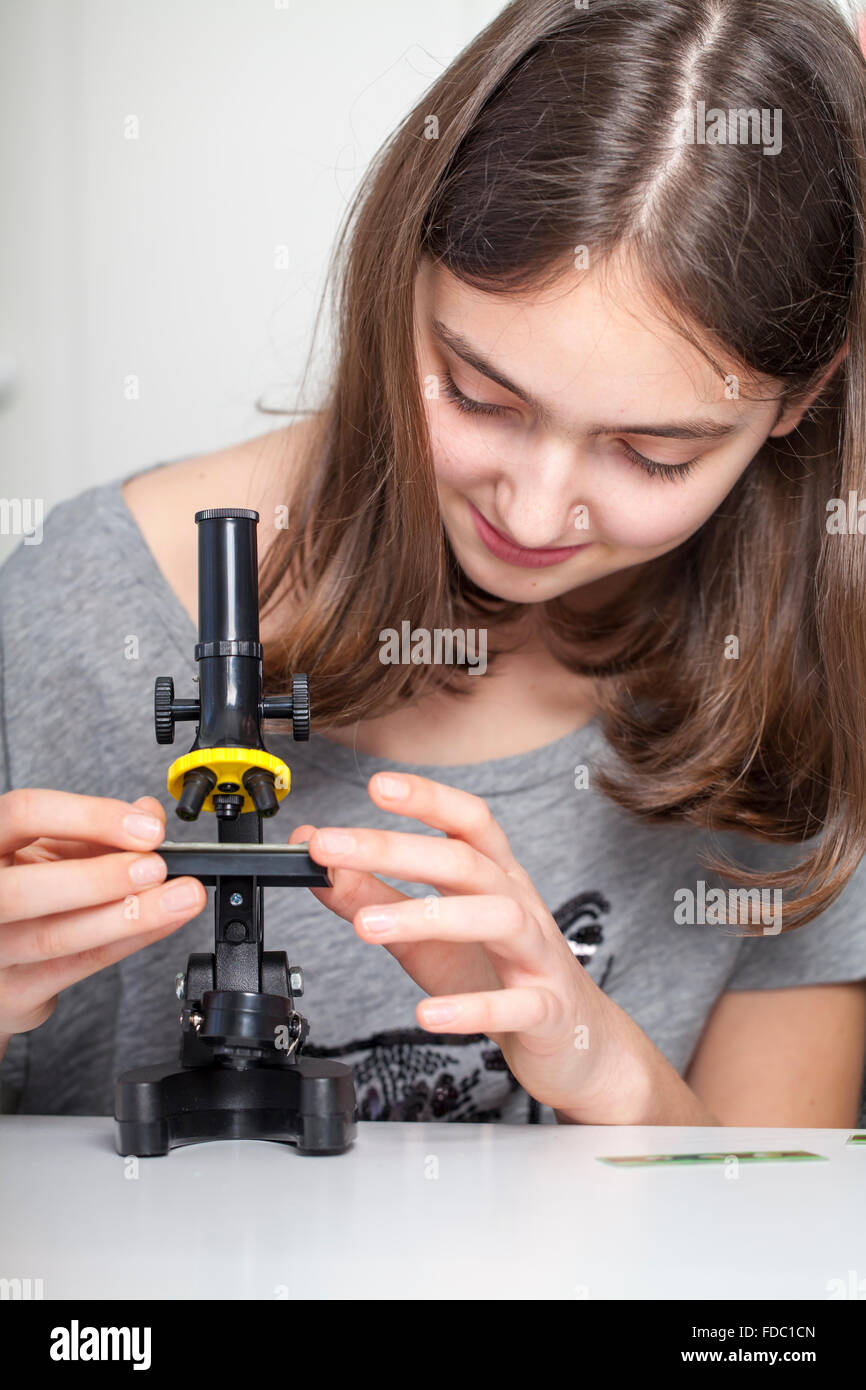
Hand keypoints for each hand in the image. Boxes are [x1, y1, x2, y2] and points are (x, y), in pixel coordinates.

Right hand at [0, 788, 206, 1039]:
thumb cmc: (22, 887)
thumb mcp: (50, 846)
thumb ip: (96, 829)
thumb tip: (149, 815)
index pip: (24, 814)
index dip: (89, 817)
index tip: (147, 829)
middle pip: (25, 890)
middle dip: (100, 879)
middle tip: (157, 869)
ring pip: (56, 937)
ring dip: (131, 916)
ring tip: (180, 898)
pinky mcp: (15, 991)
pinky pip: (80, 966)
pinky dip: (131, 940)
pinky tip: (165, 922)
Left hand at [289, 772, 637, 1119]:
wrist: (570, 1038)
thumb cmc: (497, 974)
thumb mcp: (424, 934)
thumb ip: (373, 896)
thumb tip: (319, 862)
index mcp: (493, 877)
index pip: (467, 821)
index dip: (427, 798)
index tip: (377, 784)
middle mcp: (519, 904)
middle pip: (466, 862)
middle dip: (395, 848)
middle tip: (331, 847)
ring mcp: (537, 954)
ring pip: (497, 918)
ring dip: (428, 917)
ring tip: (366, 926)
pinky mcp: (547, 1008)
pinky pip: (516, 1003)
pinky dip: (472, 1007)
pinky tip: (429, 1016)